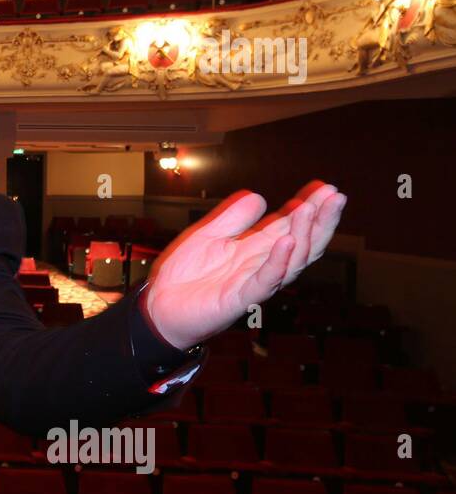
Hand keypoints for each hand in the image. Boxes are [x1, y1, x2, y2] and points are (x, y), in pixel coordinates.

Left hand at [143, 181, 346, 349]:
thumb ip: (232, 218)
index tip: (325, 187)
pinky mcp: (238, 300)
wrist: (158, 306)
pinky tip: (287, 242)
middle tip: (336, 196)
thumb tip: (259, 197)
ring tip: (311, 210)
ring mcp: (253, 283)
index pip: (289, 225)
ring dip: (303, 235)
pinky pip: (264, 282)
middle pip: (302, 242)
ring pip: (291, 261)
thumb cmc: (184, 274)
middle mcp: (261, 266)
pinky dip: (277, 263)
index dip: (308, 207)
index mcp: (255, 249)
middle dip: (320, 220)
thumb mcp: (207, 235)